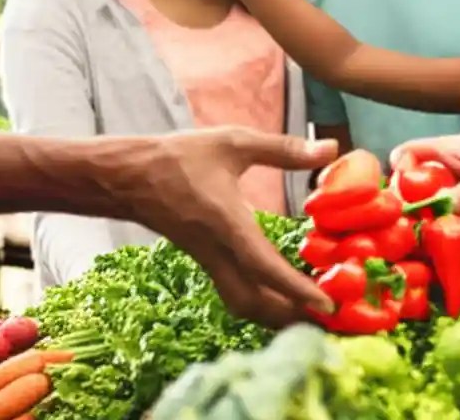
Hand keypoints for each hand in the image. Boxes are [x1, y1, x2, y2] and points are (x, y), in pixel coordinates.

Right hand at [114, 127, 338, 323]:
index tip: (327, 304)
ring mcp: (209, 261)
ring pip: (244, 304)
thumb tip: (331, 149)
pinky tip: (286, 293)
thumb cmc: (180, 157)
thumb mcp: (234, 142)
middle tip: (331, 317)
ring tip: (314, 312)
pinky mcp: (206, 262)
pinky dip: (264, 302)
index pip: (264, 266)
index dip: (296, 288)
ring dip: (277, 314)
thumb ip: (284, 149)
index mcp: (226, 224)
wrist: (127, 178)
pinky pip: (237, 293)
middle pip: (255, 302)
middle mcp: (217, 251)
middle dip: (292, 316)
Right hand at [391, 134, 459, 237]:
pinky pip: (448, 235)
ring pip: (428, 215)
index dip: (400, 166)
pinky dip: (440, 243)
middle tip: (398, 217)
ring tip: (412, 236)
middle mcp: (447, 178)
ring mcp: (456, 203)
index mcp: (447, 152)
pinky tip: (433, 249)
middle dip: (404, 202)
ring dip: (420, 226)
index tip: (397, 182)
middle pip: (413, 189)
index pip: (411, 154)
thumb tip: (440, 207)